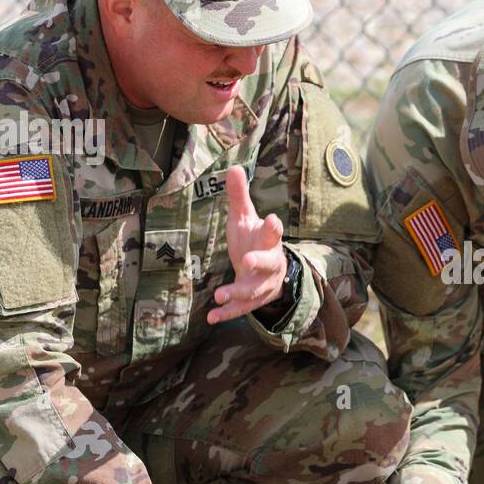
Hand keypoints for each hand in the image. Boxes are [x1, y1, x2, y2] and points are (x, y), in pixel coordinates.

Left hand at [207, 166, 287, 324]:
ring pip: (253, 290)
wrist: (270, 275)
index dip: (273, 227)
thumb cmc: (254, 241)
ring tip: (219, 296)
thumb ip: (240, 197)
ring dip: (237, 293)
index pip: (272, 233)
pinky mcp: (253, 301)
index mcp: (269, 241)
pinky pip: (241, 309)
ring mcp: (262, 284)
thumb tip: (233, 167)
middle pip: (268, 263)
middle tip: (247, 261)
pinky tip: (211, 316)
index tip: (272, 220)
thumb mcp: (246, 219)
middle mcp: (269, 263)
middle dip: (258, 262)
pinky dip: (227, 313)